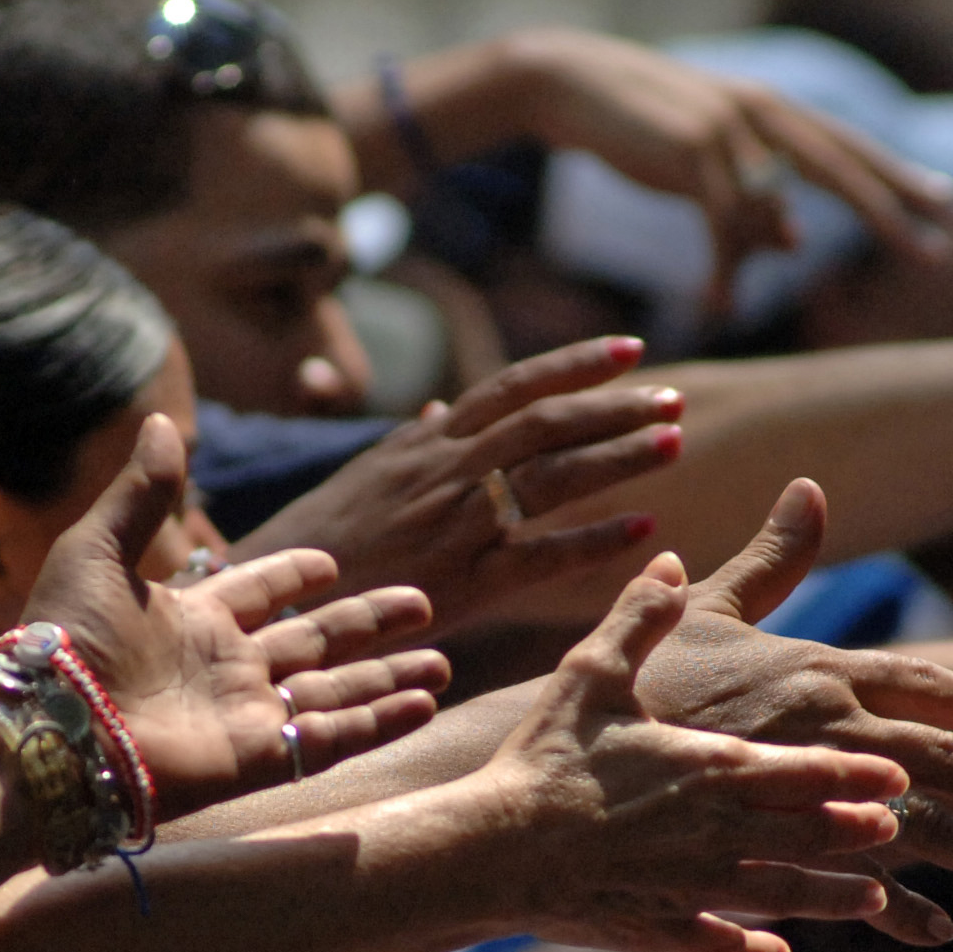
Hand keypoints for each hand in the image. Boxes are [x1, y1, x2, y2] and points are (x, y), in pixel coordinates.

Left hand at [21, 418, 451, 811]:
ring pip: (336, 693)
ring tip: (442, 664)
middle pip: (315, 643)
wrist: (48, 727)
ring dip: (388, 679)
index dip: (294, 578)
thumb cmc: (63, 639)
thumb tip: (160, 418)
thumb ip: (143, 493)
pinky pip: (331, 739)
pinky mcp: (257, 760)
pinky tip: (423, 705)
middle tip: (423, 603)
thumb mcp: (97, 549)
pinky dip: (379, 722)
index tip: (330, 565)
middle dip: (369, 626)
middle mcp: (225, 669)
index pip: (258, 593)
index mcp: (190, 619)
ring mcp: (244, 717)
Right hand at [242, 336, 678, 625]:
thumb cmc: (325, 540)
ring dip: (619, 456)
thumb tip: (443, 407)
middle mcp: (446, 472)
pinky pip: (541, 557)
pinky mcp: (464, 583)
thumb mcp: (367, 475)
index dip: (575, 364)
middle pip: (545, 422)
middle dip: (616, 407)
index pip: (513, 386)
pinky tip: (644, 528)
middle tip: (673, 400)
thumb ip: (414, 441)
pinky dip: (595, 539)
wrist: (278, 602)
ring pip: (551, 477)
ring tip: (673, 443)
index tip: (631, 349)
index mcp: (428, 443)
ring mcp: (457, 525)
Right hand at [462, 556, 916, 951]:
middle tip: (901, 827)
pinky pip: (718, 941)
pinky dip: (752, 949)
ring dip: (831, 896)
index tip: (899, 773)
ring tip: (873, 894)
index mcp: (712, 766)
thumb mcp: (591, 672)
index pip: (807, 768)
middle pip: (809, 832)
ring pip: (782, 893)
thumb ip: (639, 617)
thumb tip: (669, 561)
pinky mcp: (660, 925)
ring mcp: (695, 884)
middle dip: (860, 831)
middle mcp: (719, 830)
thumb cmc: (545, 757)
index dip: (857, 772)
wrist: (496, 848)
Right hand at [463, 27, 952, 309]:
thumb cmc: (643, 125)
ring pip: (772, 204)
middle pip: (841, 166)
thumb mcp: (706, 161)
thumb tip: (792, 244)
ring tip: (735, 294)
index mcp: (773, 109)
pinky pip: (721, 221)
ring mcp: (730, 127)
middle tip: (934, 247)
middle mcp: (763, 111)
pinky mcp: (691, 149)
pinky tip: (718, 302)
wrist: (572, 86)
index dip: (898, 173)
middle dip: (889, 209)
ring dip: (760, 252)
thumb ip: (753, 199)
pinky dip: (722, 266)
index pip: (850, 145)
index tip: (946, 202)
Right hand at [639, 481, 952, 944]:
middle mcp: (811, 745)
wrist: (541, 800)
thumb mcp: (701, 615)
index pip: (910, 684)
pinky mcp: (755, 879)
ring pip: (896, 836)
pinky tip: (930, 930)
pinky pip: (831, 894)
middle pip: (925, 766)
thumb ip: (763, 562)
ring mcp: (788, 816)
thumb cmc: (613, 705)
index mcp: (804, 681)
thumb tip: (808, 490)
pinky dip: (888, 912)